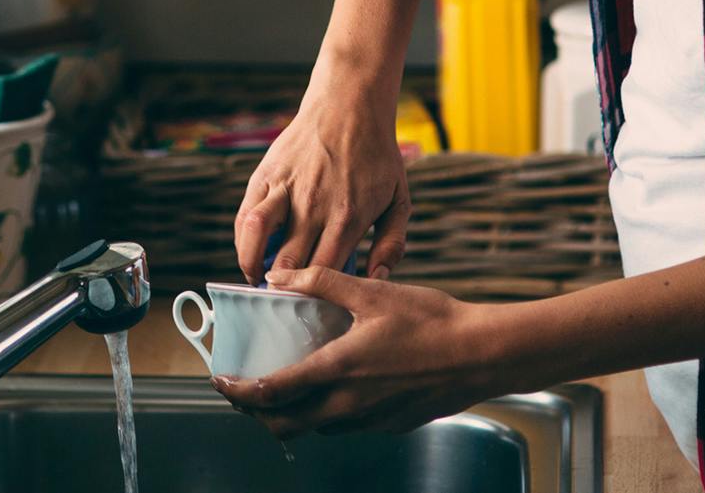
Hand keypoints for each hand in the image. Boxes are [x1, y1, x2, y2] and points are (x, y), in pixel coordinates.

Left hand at [212, 267, 513, 437]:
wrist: (483, 353)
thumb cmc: (432, 320)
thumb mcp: (371, 291)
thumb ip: (320, 282)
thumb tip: (278, 276)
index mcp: (337, 371)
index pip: (271, 393)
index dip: (238, 391)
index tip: (221, 382)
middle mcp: (348, 406)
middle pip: (284, 425)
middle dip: (256, 413)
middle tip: (244, 393)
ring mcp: (370, 421)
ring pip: (315, 428)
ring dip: (292, 413)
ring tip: (287, 385)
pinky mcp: (391, 425)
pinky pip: (347, 426)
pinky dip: (327, 412)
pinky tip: (335, 386)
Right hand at [234, 69, 410, 282]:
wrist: (350, 105)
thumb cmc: (377, 156)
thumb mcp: (399, 199)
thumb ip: (392, 243)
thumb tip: (376, 278)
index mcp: (348, 217)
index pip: (325, 272)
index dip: (314, 296)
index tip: (312, 308)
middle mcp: (314, 206)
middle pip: (289, 263)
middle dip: (283, 289)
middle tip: (283, 302)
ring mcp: (288, 189)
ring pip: (256, 237)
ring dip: (251, 266)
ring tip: (256, 280)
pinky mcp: (267, 174)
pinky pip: (245, 214)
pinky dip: (241, 240)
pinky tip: (248, 252)